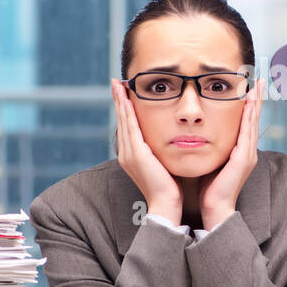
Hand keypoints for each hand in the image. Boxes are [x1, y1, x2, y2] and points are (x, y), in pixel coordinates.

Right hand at [111, 78, 182, 222]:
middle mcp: (126, 153)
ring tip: (119, 84)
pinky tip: (127, 98)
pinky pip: (130, 127)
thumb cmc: (170, 188)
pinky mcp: (136, 153)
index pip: (127, 126)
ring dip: (121, 101)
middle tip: (116, 82)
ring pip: (124, 120)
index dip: (124, 108)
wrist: (166, 205)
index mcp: (132, 155)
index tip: (124, 92)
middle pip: (122, 120)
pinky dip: (127, 111)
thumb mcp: (163, 164)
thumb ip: (161, 152)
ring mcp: (129, 153)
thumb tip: (168, 140)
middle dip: (119, 100)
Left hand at [197, 78, 263, 229]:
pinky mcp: (244, 158)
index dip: (248, 105)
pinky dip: (250, 116)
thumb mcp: (209, 161)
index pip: (245, 122)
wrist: (214, 209)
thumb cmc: (208, 189)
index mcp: (239, 152)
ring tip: (257, 85)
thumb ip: (208, 147)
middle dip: (256, 99)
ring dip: (256, 102)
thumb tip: (197, 134)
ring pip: (253, 122)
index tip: (248, 87)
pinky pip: (248, 132)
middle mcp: (247, 151)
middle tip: (259, 80)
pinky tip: (250, 102)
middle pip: (253, 119)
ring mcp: (248, 154)